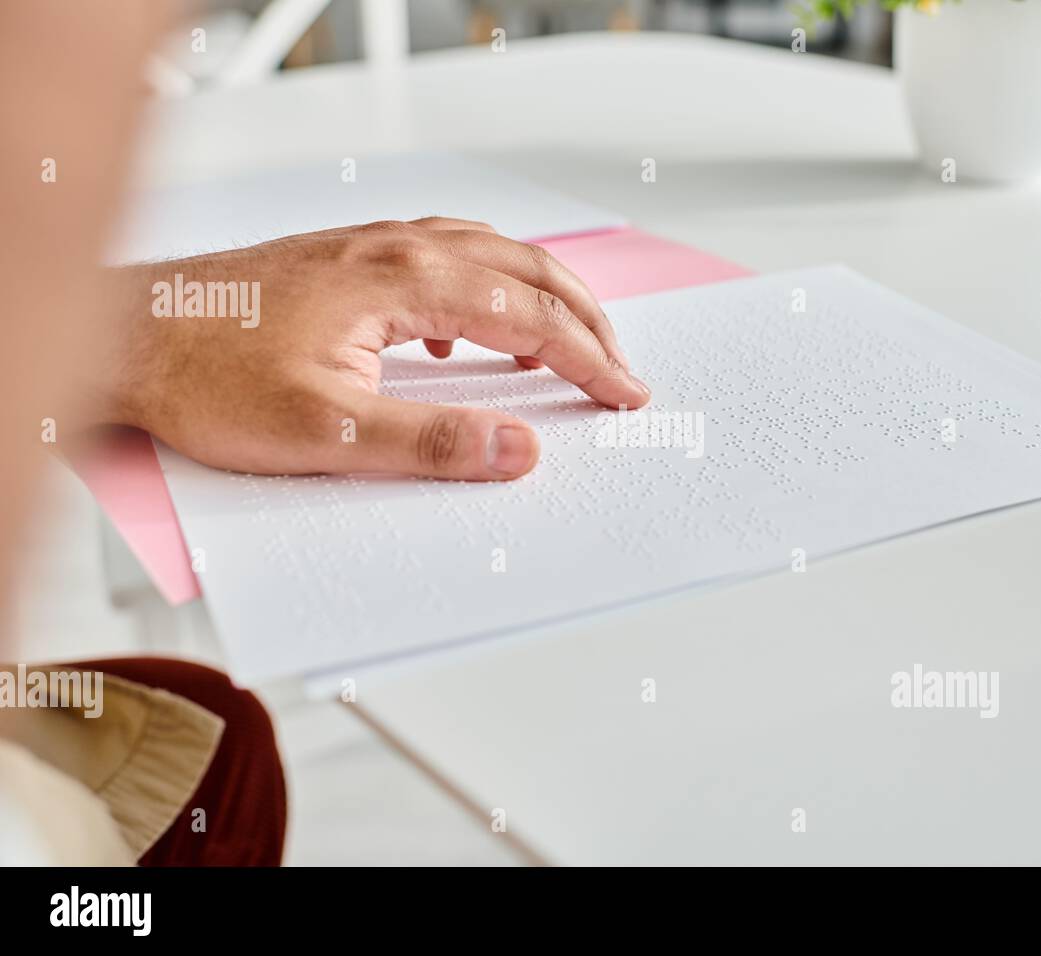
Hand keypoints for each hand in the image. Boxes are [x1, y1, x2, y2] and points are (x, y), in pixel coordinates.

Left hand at [103, 217, 650, 479]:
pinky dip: (489, 284)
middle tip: (621, 366)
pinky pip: (447, 255)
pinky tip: (469, 326)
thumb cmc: (208, 376)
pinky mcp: (348, 258)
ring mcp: (372, 246)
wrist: (131, 336)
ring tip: (574, 333)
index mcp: (408, 281)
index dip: (589, 360)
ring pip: (491, 254)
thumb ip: (432, 440)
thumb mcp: (327, 431)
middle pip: (527, 270)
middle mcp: (398, 248)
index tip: (625, 393)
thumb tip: (518, 449)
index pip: (532, 318)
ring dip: (545, 293)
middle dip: (587, 320)